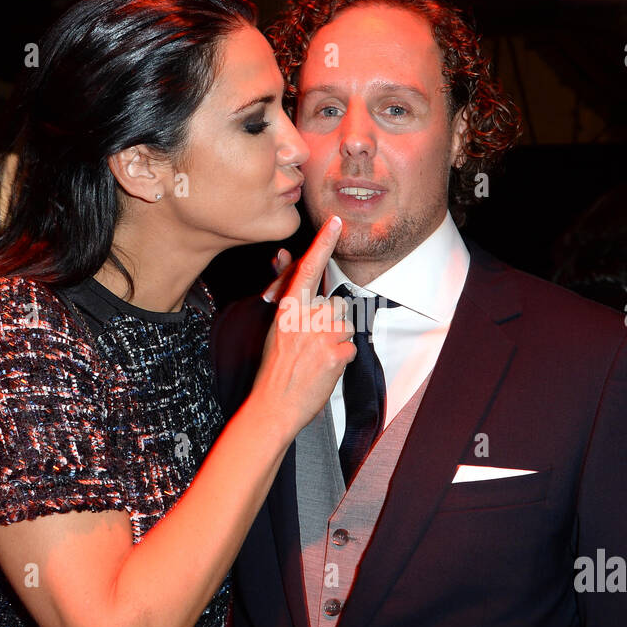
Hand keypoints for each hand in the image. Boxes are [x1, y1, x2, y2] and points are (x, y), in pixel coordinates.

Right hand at [249, 217, 356, 439]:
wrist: (274, 404)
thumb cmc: (276, 365)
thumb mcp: (277, 324)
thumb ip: (285, 289)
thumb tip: (284, 253)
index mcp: (288, 309)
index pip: (307, 269)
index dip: (323, 243)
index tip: (336, 222)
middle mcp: (304, 317)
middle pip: (338, 304)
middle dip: (333, 322)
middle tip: (313, 344)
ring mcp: (321, 335)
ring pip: (347, 325)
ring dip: (338, 341)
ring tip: (317, 357)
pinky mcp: (336, 353)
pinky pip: (351, 348)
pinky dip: (342, 360)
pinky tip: (324, 369)